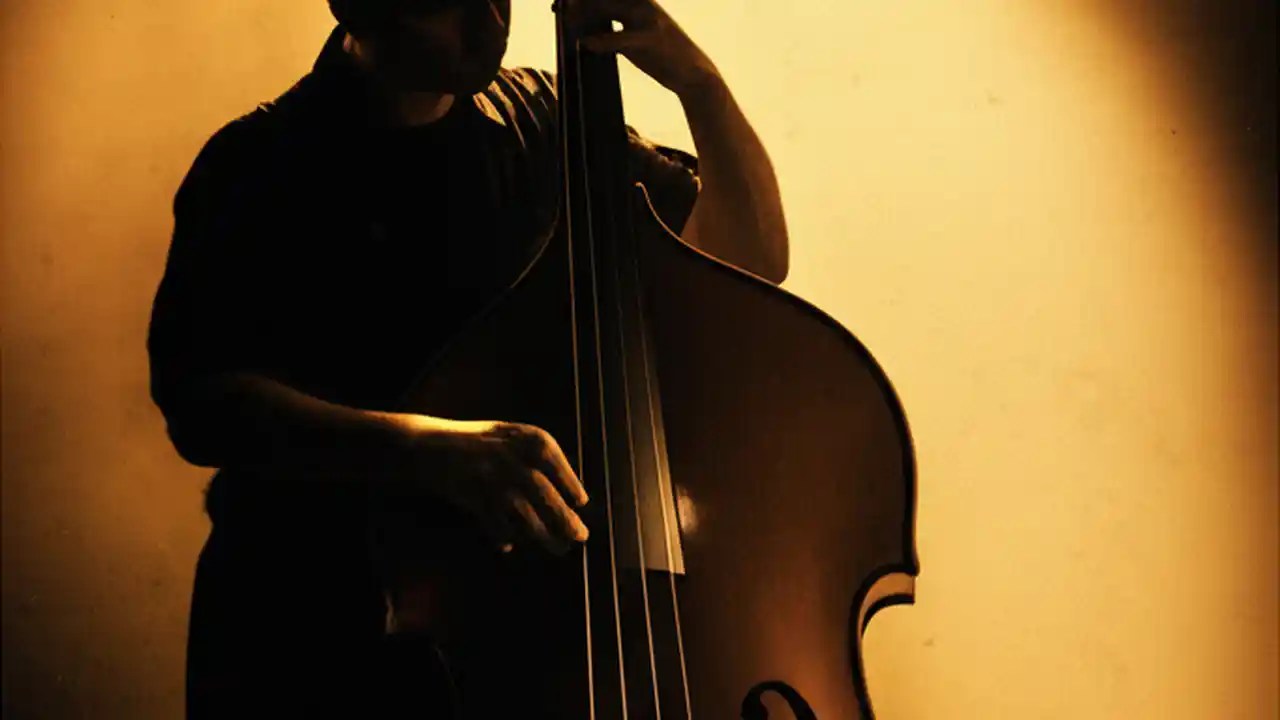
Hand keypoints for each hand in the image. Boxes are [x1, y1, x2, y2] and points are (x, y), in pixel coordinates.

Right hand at [403, 417, 589, 554]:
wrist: (432, 447)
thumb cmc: (483, 443)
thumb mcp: (515, 437)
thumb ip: (541, 459)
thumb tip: (572, 497)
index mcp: (529, 440)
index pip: (558, 467)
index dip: (572, 488)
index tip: (580, 504)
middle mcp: (514, 458)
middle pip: (546, 497)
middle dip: (566, 520)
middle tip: (580, 537)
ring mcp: (493, 480)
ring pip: (526, 517)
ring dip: (544, 537)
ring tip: (558, 548)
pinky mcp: (475, 499)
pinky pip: (498, 526)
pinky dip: (505, 537)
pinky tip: (510, 544)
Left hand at [567, 0, 721, 97]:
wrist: (694, 73)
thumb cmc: (663, 54)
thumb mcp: (637, 34)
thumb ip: (615, 24)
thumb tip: (586, 28)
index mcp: (640, 1)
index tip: (562, 3)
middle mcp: (643, 4)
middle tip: (557, 7)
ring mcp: (647, 20)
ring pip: (607, 8)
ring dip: (582, 13)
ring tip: (564, 18)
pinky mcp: (649, 40)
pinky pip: (619, 37)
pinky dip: (600, 41)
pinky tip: (585, 44)